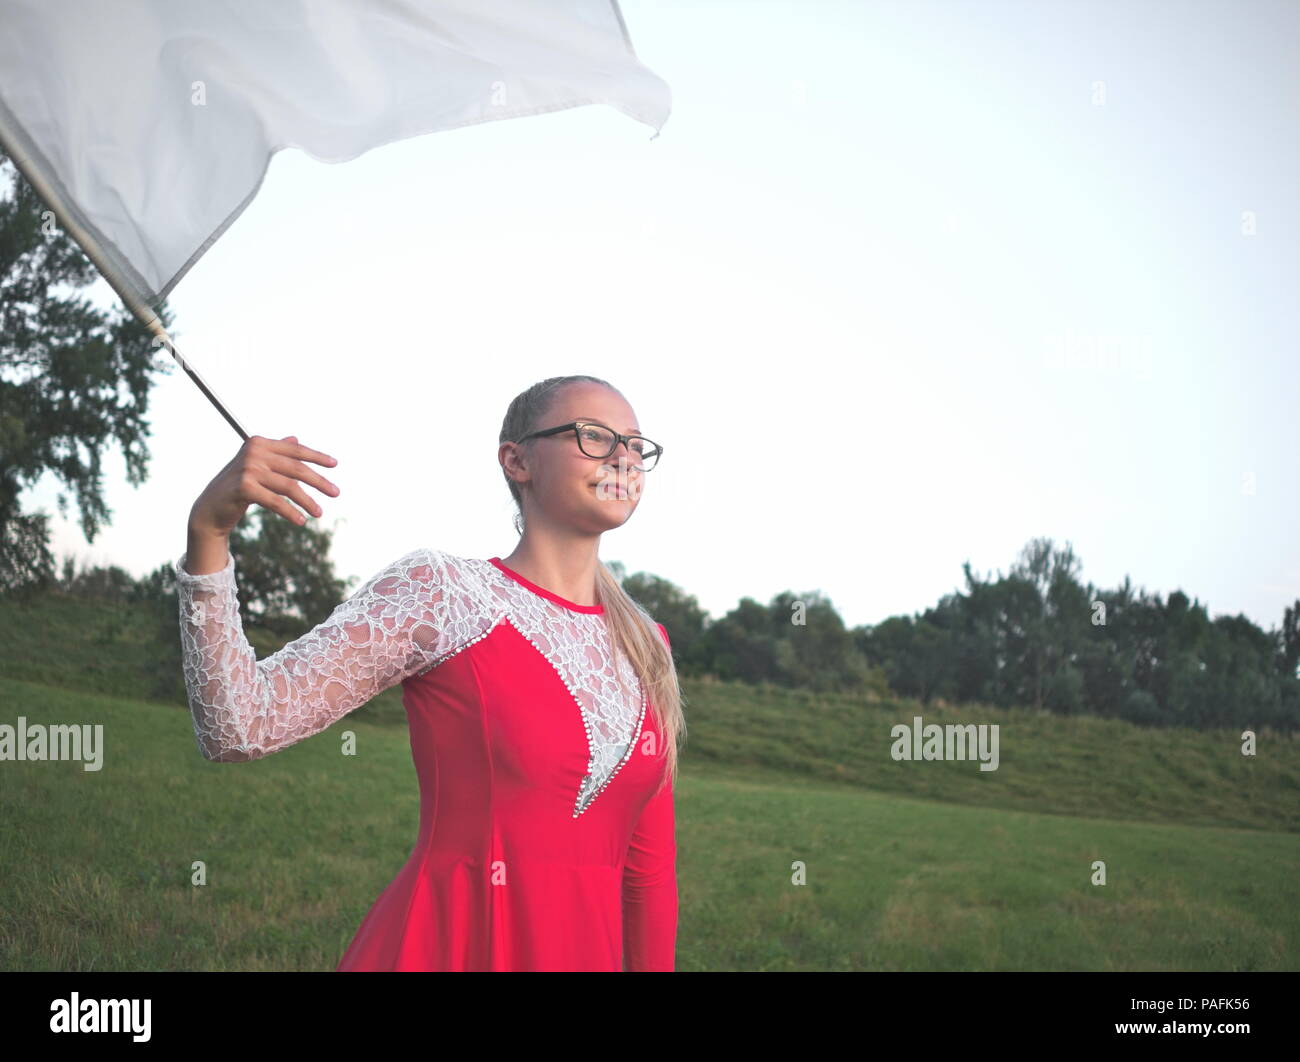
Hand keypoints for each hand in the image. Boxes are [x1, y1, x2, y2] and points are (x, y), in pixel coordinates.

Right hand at [189, 434, 339, 537]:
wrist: (210, 508)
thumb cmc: (238, 486)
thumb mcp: (257, 466)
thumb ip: (275, 453)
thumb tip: (295, 438)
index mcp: (259, 443)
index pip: (294, 450)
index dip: (316, 456)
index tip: (335, 464)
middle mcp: (253, 452)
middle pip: (296, 468)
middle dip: (319, 481)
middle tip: (336, 493)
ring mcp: (248, 469)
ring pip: (289, 486)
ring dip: (307, 501)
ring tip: (320, 513)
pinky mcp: (244, 487)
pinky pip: (276, 501)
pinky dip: (291, 512)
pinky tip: (301, 521)